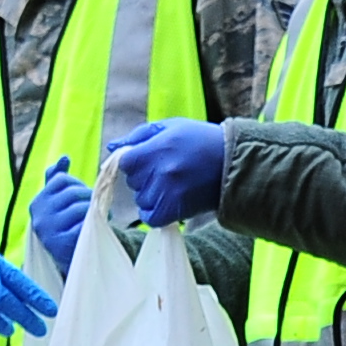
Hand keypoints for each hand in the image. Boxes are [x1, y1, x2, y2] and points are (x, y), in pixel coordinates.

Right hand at [30, 156, 91, 275]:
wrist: (70, 263)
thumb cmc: (66, 229)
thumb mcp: (58, 204)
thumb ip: (57, 181)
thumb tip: (64, 158)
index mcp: (37, 203)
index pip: (62, 180)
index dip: (79, 185)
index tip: (85, 196)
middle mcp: (40, 217)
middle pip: (73, 193)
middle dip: (90, 197)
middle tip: (99, 207)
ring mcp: (50, 232)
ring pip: (82, 208)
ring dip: (97, 211)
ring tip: (101, 218)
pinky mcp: (64, 244)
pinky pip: (86, 224)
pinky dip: (96, 224)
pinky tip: (98, 230)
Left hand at [103, 117, 228, 223]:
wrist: (233, 164)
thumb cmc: (200, 141)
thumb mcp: (170, 128)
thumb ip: (139, 136)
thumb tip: (112, 148)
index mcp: (157, 148)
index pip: (125, 162)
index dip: (134, 161)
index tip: (148, 160)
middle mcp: (160, 172)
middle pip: (133, 182)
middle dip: (144, 177)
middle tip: (167, 171)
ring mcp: (167, 193)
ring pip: (141, 200)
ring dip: (151, 195)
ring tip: (172, 186)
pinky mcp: (175, 211)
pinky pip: (150, 218)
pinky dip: (155, 213)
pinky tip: (168, 202)